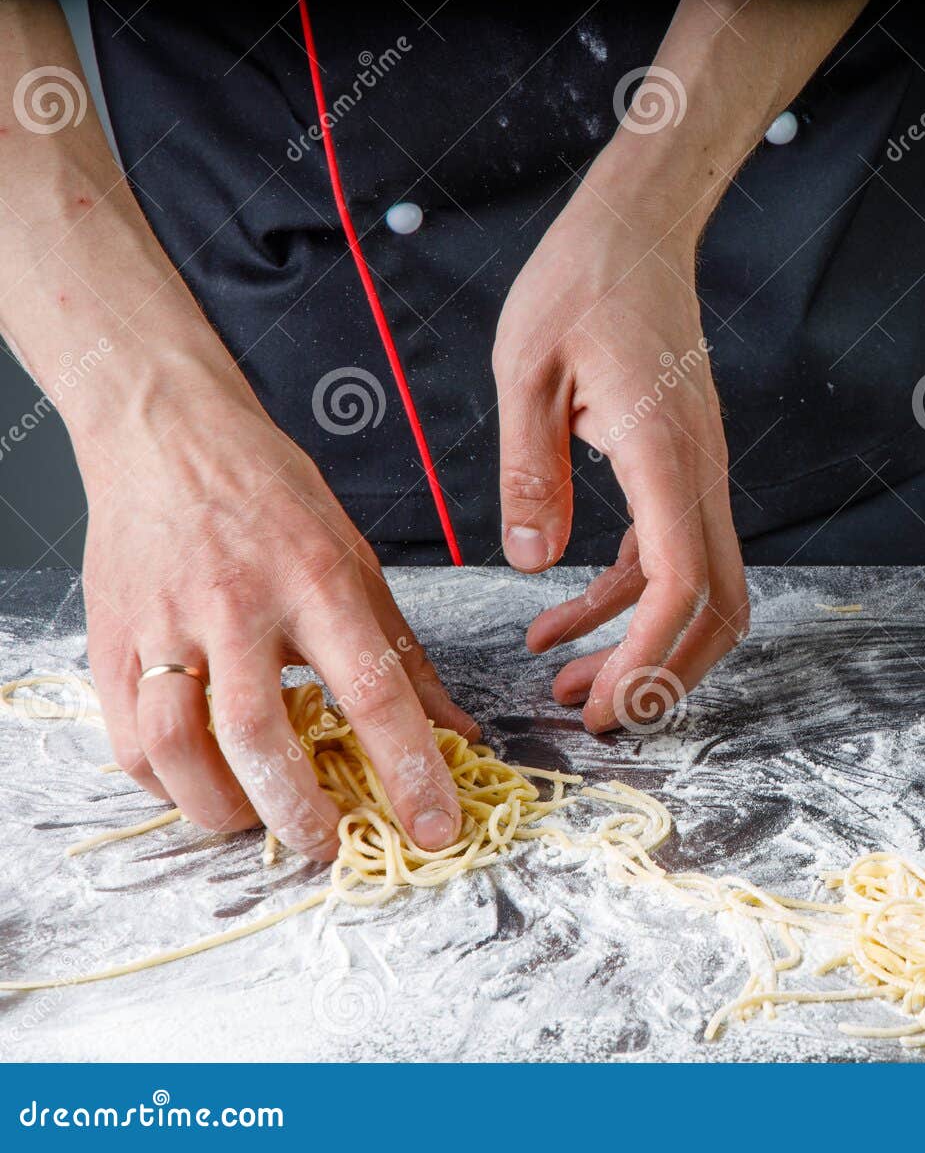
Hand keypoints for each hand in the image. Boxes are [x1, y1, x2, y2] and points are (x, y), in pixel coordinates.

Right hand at [77, 361, 476, 859]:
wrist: (168, 435)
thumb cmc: (272, 497)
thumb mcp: (357, 563)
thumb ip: (406, 658)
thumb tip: (458, 734)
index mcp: (316, 582)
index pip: (373, 692)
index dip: (409, 771)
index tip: (435, 829)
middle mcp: (237, 605)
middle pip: (258, 733)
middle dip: (300, 811)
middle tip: (331, 844)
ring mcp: (164, 624)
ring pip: (177, 746)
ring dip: (223, 806)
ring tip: (262, 823)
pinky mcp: (111, 641)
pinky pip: (128, 739)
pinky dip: (167, 784)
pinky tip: (204, 785)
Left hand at [492, 190, 748, 731]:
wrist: (635, 234)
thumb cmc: (581, 286)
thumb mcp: (526, 371)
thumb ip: (527, 471)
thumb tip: (528, 564)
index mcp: (664, 453)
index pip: (681, 581)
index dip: (649, 655)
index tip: (603, 703)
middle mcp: (698, 474)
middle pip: (716, 608)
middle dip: (664, 676)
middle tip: (595, 719)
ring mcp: (697, 477)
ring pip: (700, 593)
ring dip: (644, 649)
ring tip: (566, 686)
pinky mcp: (678, 474)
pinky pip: (664, 558)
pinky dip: (620, 603)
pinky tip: (556, 621)